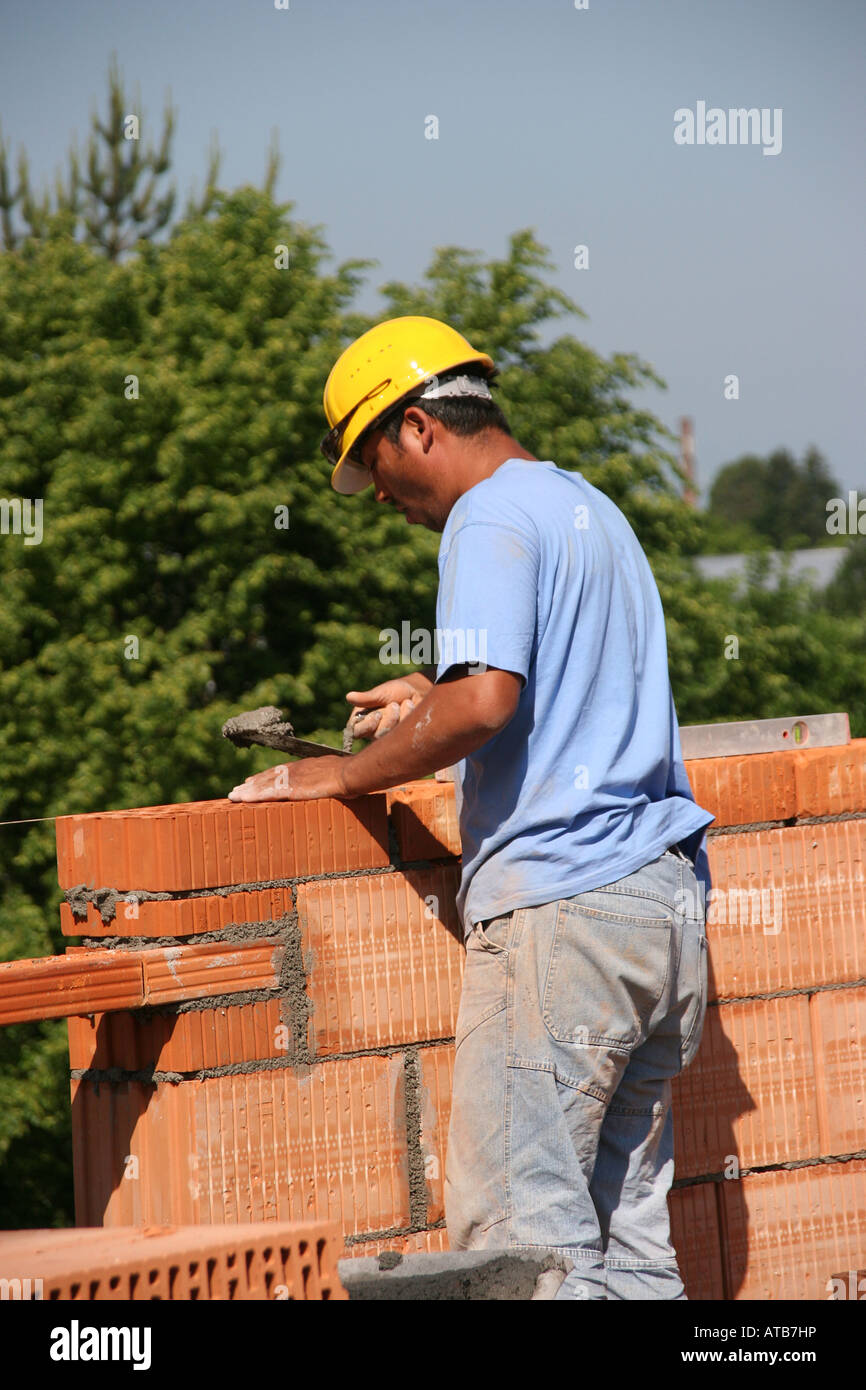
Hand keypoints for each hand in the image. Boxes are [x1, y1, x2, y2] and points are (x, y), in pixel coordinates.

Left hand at [227, 756, 347, 801]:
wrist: (352, 773)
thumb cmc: (351, 776)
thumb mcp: (337, 776)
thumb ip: (329, 780)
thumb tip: (332, 786)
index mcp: (307, 767)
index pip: (282, 771)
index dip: (266, 776)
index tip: (254, 780)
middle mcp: (296, 770)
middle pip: (269, 776)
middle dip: (252, 783)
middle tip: (237, 790)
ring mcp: (293, 778)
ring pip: (265, 784)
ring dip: (248, 790)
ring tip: (234, 796)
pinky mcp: (293, 788)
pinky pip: (269, 792)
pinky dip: (255, 795)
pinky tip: (244, 799)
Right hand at [346, 678, 428, 740]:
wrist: (417, 691)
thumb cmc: (395, 690)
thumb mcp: (380, 693)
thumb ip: (366, 698)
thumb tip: (348, 697)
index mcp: (362, 719)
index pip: (356, 731)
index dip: (367, 726)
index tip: (377, 714)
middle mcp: (372, 730)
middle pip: (376, 735)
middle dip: (388, 720)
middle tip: (394, 705)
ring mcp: (387, 735)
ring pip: (389, 735)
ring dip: (398, 716)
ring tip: (404, 703)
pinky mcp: (400, 737)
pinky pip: (403, 733)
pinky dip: (408, 716)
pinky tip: (410, 707)